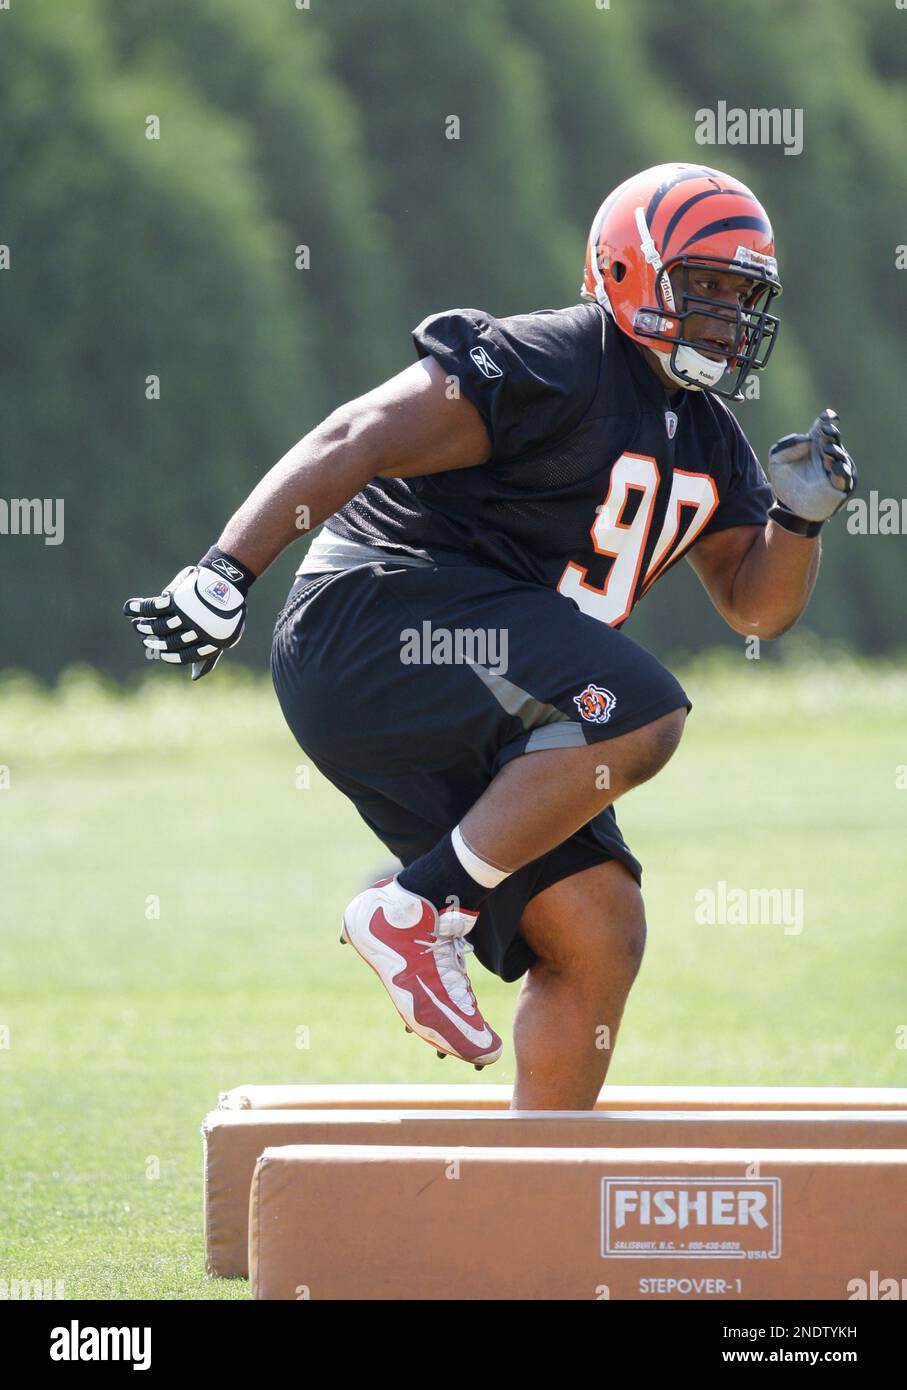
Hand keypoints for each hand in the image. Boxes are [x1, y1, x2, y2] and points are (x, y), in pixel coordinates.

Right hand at [123, 560, 246, 680]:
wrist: (226, 578)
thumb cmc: (226, 609)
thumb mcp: (225, 633)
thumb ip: (208, 653)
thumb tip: (195, 676)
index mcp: (212, 641)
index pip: (187, 656)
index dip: (172, 657)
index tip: (160, 655)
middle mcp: (198, 630)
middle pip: (170, 642)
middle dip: (155, 642)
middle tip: (145, 640)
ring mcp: (187, 615)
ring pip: (159, 626)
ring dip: (144, 626)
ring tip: (137, 624)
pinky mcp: (178, 600)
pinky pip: (154, 608)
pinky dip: (139, 608)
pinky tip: (128, 608)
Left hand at [767, 408, 856, 523]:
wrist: (788, 506)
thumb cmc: (785, 480)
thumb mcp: (777, 460)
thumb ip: (787, 445)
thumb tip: (808, 440)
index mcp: (814, 444)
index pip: (823, 427)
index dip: (827, 420)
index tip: (828, 416)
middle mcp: (827, 454)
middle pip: (834, 439)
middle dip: (832, 433)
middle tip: (825, 431)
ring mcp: (835, 469)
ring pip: (841, 456)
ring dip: (835, 452)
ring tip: (825, 450)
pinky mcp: (840, 486)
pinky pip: (845, 478)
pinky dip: (841, 471)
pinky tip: (834, 467)